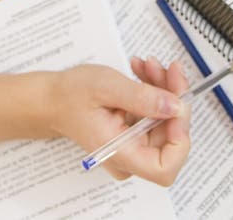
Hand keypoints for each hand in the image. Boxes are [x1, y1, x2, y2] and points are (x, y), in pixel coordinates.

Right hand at [47, 59, 189, 184]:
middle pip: (170, 137)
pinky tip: (143, 72)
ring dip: (164, 89)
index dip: (178, 139)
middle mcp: (129, 155)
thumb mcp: (106, 87)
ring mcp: (133, 145)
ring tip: (149, 65)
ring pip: (165, 121)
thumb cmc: (71, 95)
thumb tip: (175, 106)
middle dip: (173, 98)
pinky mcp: (134, 133)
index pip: (164, 167)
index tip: (176, 106)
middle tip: (168, 68)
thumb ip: (142, 97)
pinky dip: (154, 90)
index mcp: (120, 152)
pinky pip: (156, 114)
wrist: (54, 99)